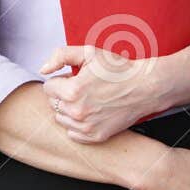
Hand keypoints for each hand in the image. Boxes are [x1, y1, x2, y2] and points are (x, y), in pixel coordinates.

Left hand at [40, 45, 158, 143]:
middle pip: (54, 104)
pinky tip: (91, 112)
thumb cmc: (119, 69)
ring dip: (69, 109)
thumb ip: (61, 56)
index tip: (76, 77)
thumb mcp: (90, 52)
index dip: (61, 80)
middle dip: (63, 94)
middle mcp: (77, 112)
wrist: (146, 87)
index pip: (48, 88)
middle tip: (83, 87)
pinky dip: (78, 124)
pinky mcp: (96, 137)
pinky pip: (73, 133)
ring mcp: (87, 127)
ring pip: (61, 119)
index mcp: (73, 91)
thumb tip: (43, 70)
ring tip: (88, 99)